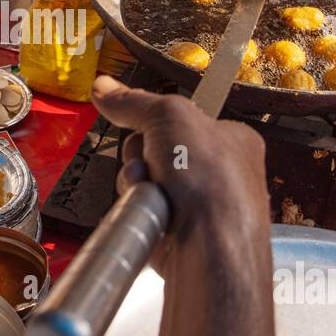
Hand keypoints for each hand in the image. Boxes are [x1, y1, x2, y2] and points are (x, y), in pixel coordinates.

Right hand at [90, 74, 269, 252]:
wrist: (213, 248)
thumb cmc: (210, 178)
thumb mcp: (170, 117)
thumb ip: (134, 102)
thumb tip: (103, 87)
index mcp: (232, 141)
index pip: (182, 122)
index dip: (159, 124)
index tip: (146, 126)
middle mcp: (220, 175)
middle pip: (156, 151)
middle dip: (142, 156)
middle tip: (151, 161)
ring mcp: (198, 208)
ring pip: (145, 182)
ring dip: (137, 182)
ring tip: (151, 191)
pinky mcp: (177, 235)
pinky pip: (142, 211)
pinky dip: (137, 209)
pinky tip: (147, 213)